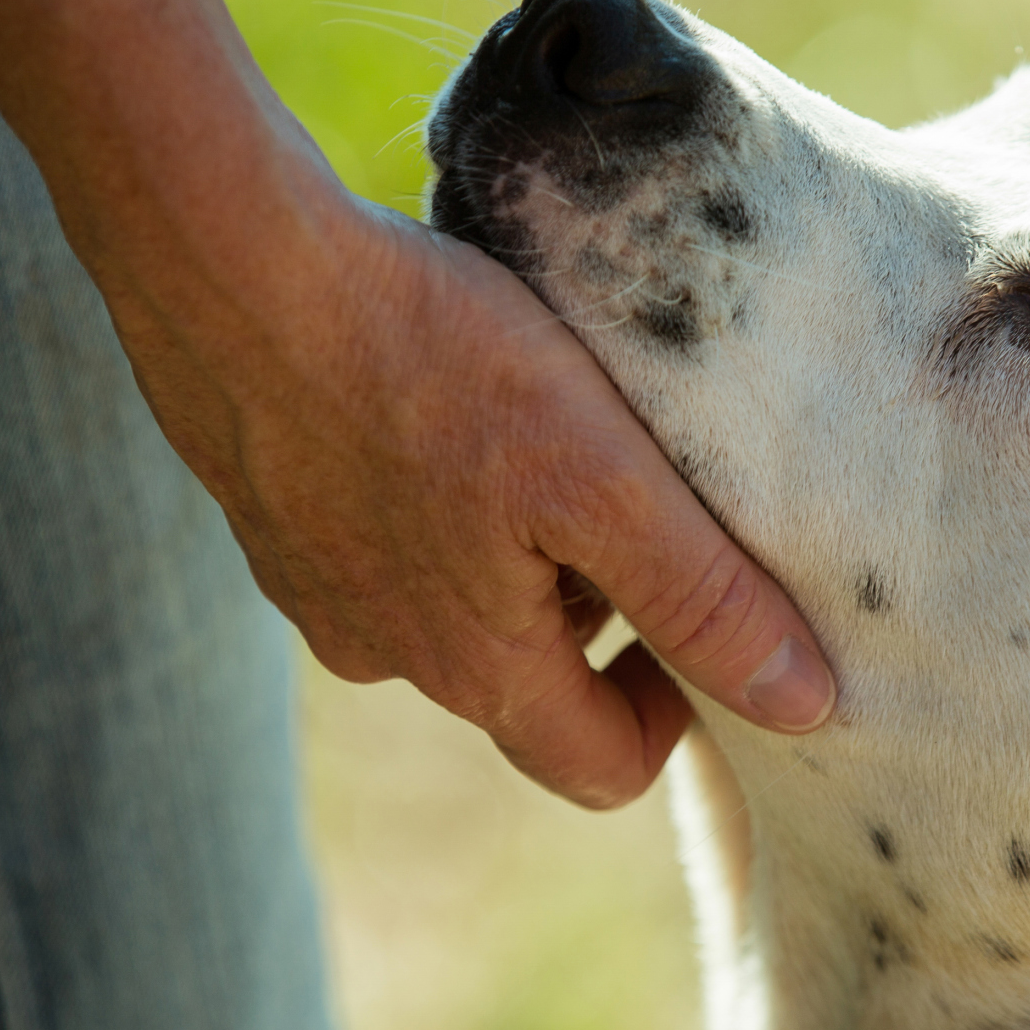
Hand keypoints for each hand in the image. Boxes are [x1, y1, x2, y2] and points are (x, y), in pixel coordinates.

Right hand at [103, 173, 833, 807]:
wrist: (223, 260)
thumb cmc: (424, 359)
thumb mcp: (602, 477)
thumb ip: (704, 598)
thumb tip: (806, 708)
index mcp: (476, 667)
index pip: (603, 769)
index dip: (676, 713)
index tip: (704, 617)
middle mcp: (385, 655)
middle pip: (529, 686)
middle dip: (601, 618)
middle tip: (636, 501)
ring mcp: (313, 591)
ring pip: (452, 609)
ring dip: (515, 554)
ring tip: (545, 436)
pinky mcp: (268, 517)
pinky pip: (380, 542)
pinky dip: (435, 501)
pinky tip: (445, 404)